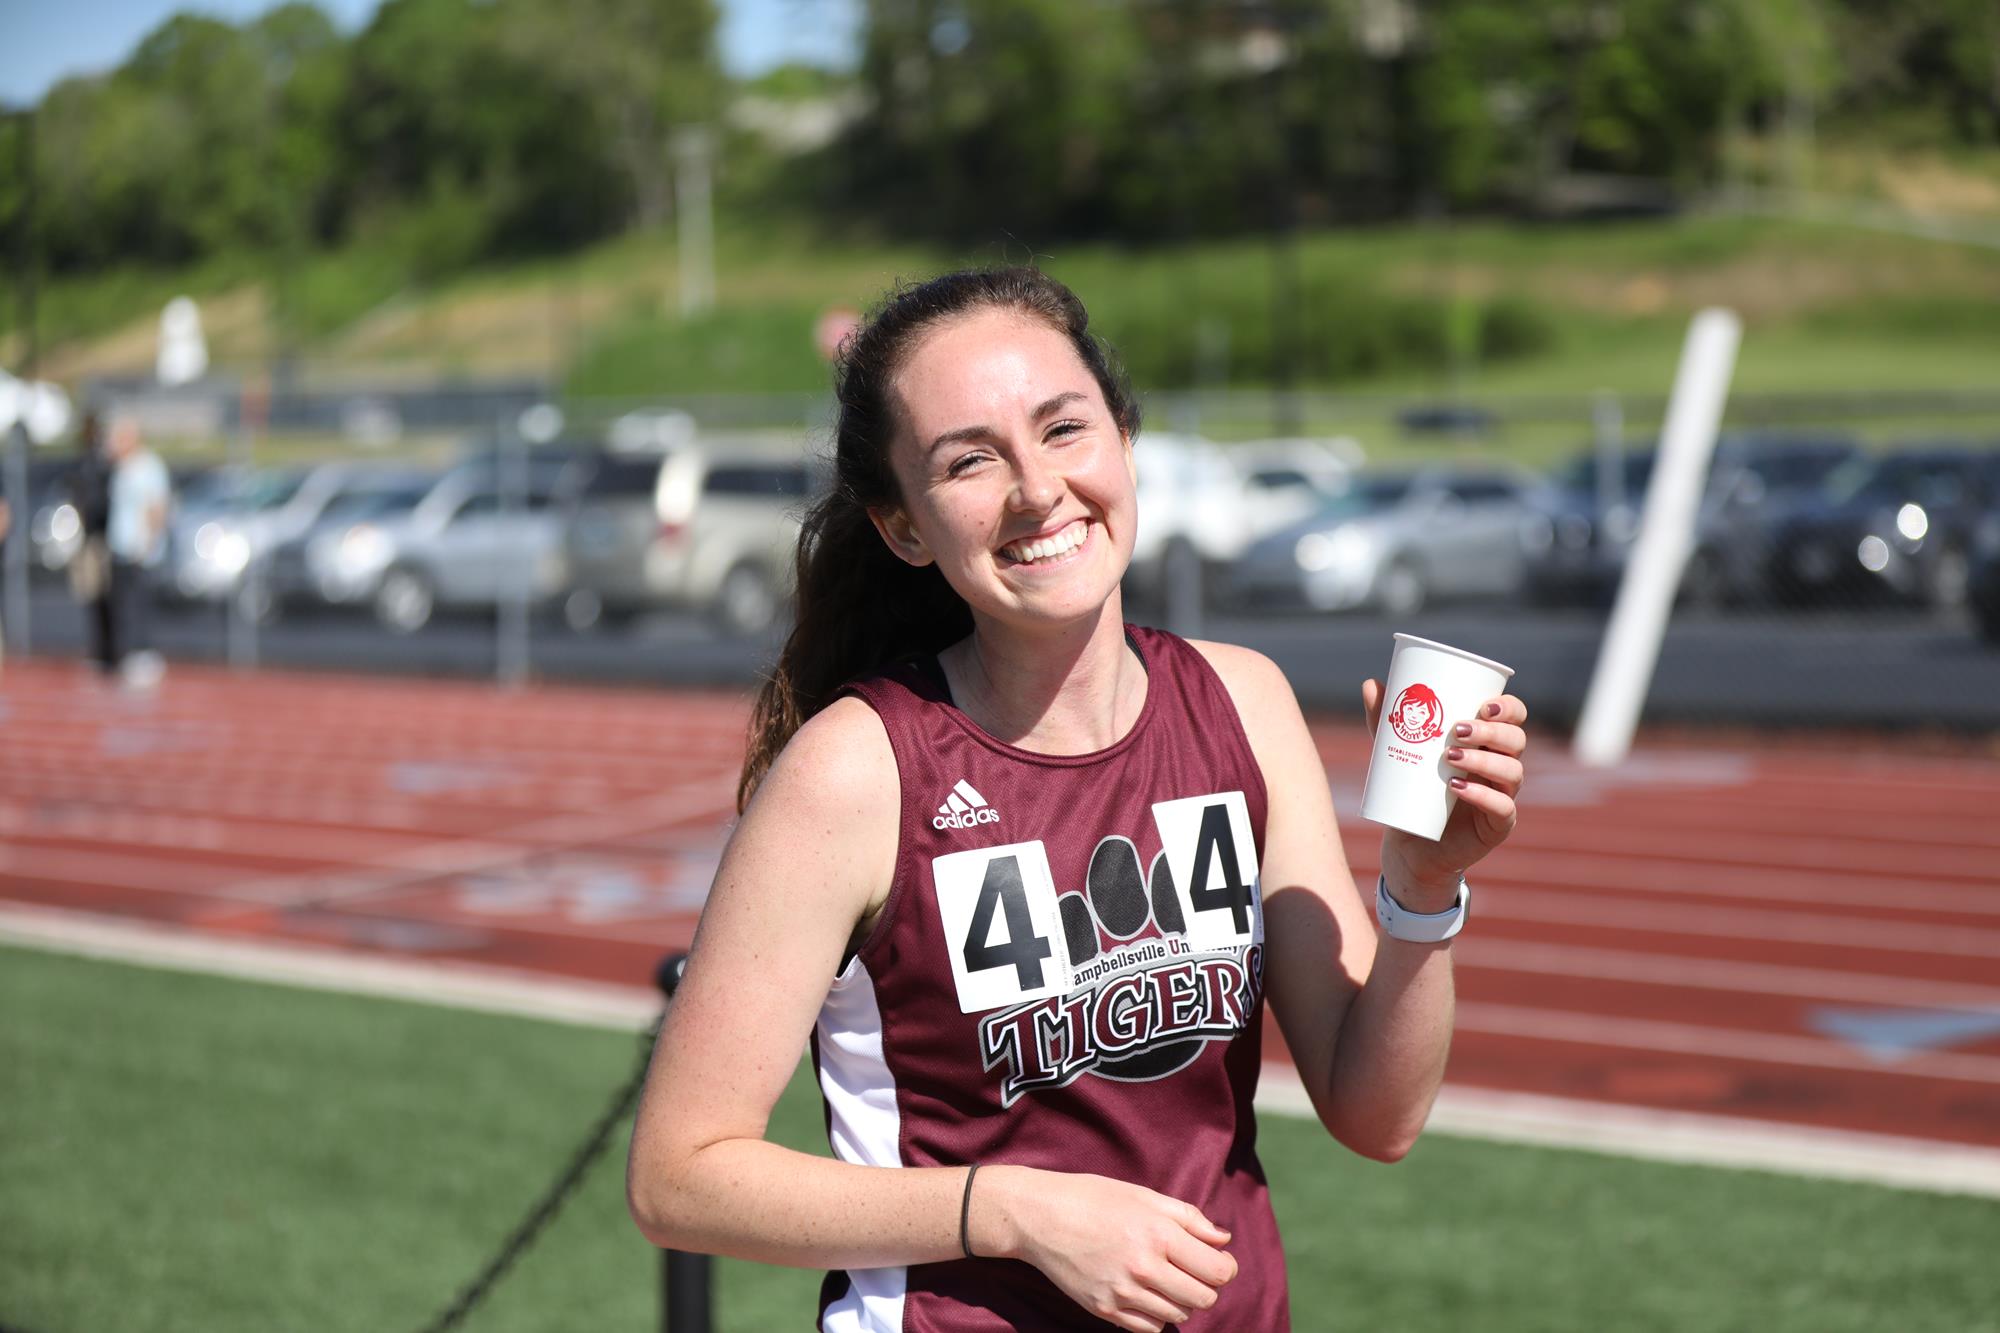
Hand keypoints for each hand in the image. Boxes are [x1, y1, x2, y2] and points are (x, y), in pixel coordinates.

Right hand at [979, 1167, 1236, 1330]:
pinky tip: (1144, 1294)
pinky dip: (1155, 1316)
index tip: (1217, 1260)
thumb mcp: (1144, 1195)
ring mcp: (1123, 1292)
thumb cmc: (1094, 1198)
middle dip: (1206, 1286)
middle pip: (1203, 1299)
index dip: (1225, 1268)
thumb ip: (1189, 1218)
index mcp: (1158, 1233)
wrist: (1040, 1216)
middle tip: (1192, 1271)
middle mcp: (1144, 1267)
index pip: (1217, 1271)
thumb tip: (1223, 1240)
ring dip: (1179, 1300)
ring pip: (1178, 1315)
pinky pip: (1148, 1328)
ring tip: (1164, 1278)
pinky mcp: (1104, 1309)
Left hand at [1361, 678, 1527, 906]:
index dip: (1508, 707)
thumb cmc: (1413, 790)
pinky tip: (1459, 787)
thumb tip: (1370, 684)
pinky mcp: (1497, 826)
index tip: (1483, 705)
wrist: (1410, 843)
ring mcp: (1503, 796)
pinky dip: (1483, 795)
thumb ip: (1385, 720)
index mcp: (1488, 743)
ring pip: (1512, 771)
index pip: (1515, 717)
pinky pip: (1503, 808)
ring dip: (1484, 760)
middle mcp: (1501, 766)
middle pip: (1516, 740)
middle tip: (1457, 730)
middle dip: (1491, 731)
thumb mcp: (1397, 752)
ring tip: (1450, 757)